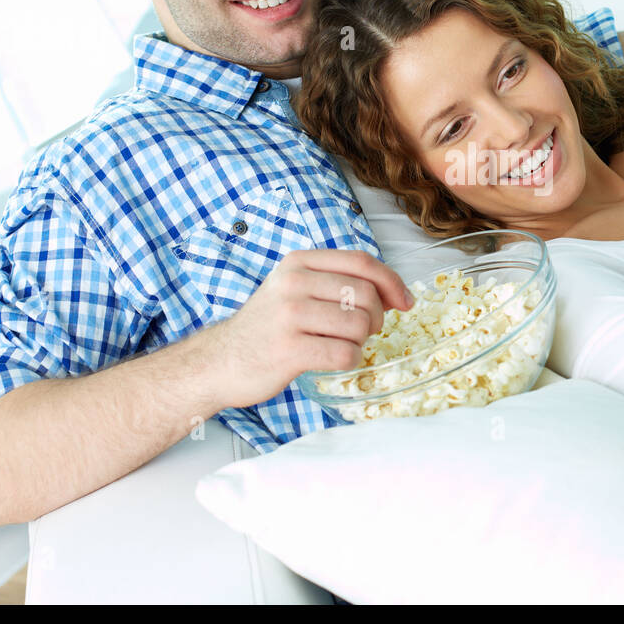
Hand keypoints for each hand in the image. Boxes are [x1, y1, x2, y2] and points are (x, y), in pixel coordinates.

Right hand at [205, 248, 414, 408]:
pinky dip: (348, 361)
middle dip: (376, 317)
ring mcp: (289, 316)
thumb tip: (395, 292)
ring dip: (359, 341)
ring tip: (338, 345)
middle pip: (366, 294)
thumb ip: (338, 283)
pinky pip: (345, 354)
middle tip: (361, 331)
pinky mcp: (289, 350)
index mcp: (298, 262)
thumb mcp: (295, 289)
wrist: (218, 361)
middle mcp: (293, 283)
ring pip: (359, 325)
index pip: (361, 262)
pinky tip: (331, 360)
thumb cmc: (267, 327)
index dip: (392, 281)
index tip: (405, 301)